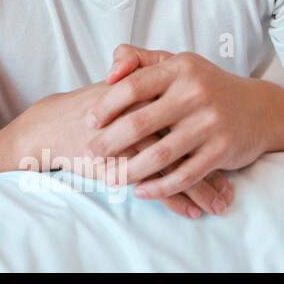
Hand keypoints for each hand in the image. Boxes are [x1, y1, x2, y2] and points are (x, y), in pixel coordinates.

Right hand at [16, 82, 233, 218]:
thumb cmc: (90, 109)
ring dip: (200, 190)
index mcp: (147, 92)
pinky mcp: (121, 161)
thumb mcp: (117, 85)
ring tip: (218, 205)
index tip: (231, 153)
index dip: (211, 137)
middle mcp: (143, 114)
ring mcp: (132, 140)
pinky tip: (190, 210)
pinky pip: (154, 181)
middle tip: (230, 190)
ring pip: (177, 166)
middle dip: (214, 170)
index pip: (189, 117)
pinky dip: (175, 198)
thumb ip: (141, 73)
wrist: (52, 125)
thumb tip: (181, 82)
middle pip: (190, 142)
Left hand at [86, 45, 277, 200]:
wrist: (260, 109)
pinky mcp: (223, 151)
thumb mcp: (176, 64)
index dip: (106, 105)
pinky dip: (160, 187)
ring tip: (109, 178)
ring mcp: (211, 124)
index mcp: (180, 69)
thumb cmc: (205, 86)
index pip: (133, 87)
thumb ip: (139, 60)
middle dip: (110, 141)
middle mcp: (195, 94)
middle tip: (90, 153)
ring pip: (161, 154)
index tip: (88, 121)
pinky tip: (141, 191)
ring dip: (130, 170)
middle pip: (141, 122)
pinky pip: (185, 174)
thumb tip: (109, 71)